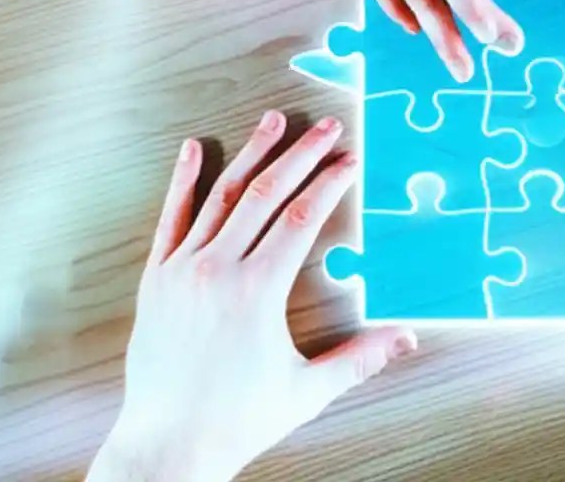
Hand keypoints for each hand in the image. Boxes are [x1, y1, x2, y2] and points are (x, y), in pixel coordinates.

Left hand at [88, 112, 416, 481]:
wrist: (167, 444)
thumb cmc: (236, 420)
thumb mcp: (308, 390)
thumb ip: (360, 358)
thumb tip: (407, 338)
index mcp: (258, 291)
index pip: (302, 218)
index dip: (330, 184)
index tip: (350, 160)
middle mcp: (217, 270)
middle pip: (266, 195)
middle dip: (301, 155)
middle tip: (326, 126)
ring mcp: (182, 271)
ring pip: (221, 197)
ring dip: (251, 155)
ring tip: (273, 120)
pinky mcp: (157, 279)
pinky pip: (171, 219)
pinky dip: (185, 182)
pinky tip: (194, 151)